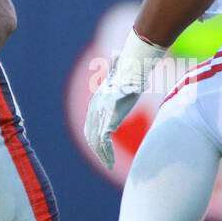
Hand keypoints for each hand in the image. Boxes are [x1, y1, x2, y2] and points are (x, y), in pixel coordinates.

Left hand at [83, 29, 165, 168]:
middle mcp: (95, 110)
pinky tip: (110, 163)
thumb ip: (118, 70)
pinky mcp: (108, 121)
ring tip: (109, 165)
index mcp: (97, 102)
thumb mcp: (121, 75)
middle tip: (106, 162)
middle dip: (98, 150)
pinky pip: (104, 142)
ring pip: (96, 142)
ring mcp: (100, 116)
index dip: (94, 137)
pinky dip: (106, 153)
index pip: (91, 123)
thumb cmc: (129, 74)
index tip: (101, 148)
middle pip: (91, 134)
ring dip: (102, 155)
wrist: (130, 73)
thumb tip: (119, 54)